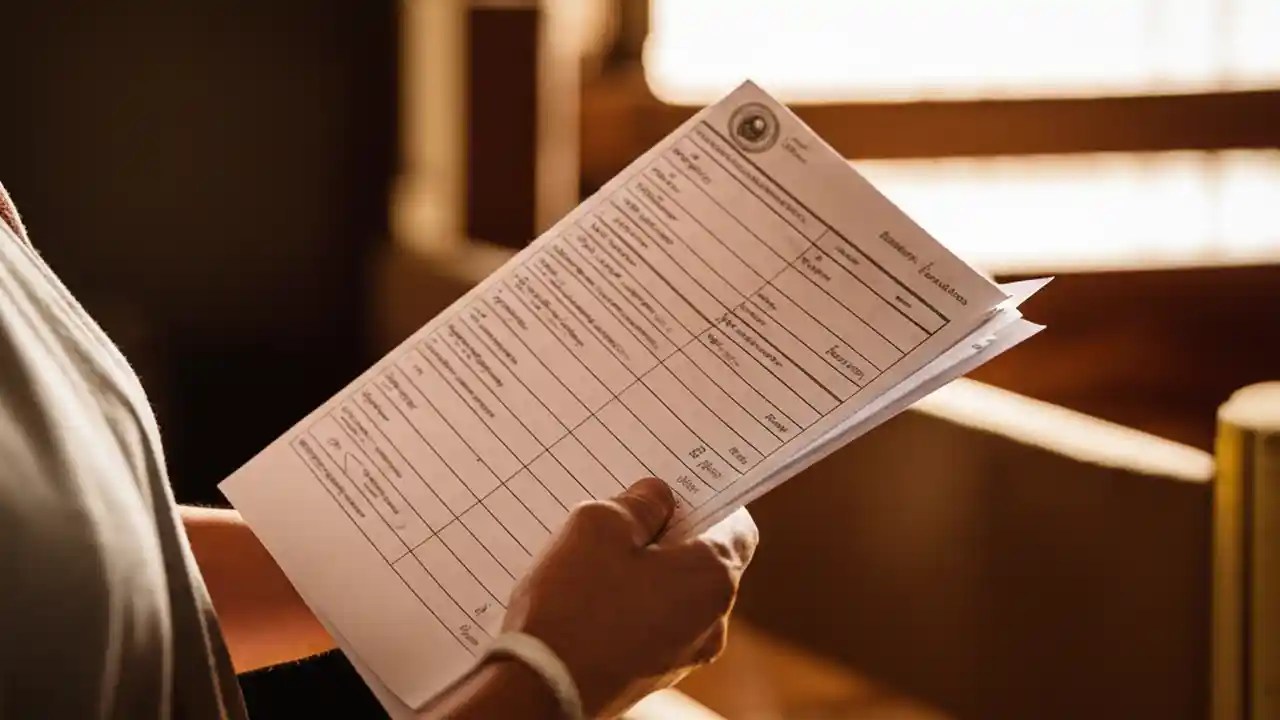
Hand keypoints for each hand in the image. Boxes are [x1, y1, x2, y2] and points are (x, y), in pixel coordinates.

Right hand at [499, 478, 757, 717]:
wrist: (539, 688)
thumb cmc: (574, 605)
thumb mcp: (600, 525)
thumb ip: (640, 503)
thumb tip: (658, 499)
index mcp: (713, 578)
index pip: (735, 526)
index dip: (704, 501)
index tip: (669, 489)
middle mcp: (712, 622)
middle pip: (702, 560)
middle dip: (666, 536)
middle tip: (621, 519)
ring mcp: (683, 655)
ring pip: (673, 594)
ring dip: (645, 573)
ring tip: (595, 560)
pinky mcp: (651, 676)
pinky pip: (652, 626)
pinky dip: (631, 607)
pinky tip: (589, 598)